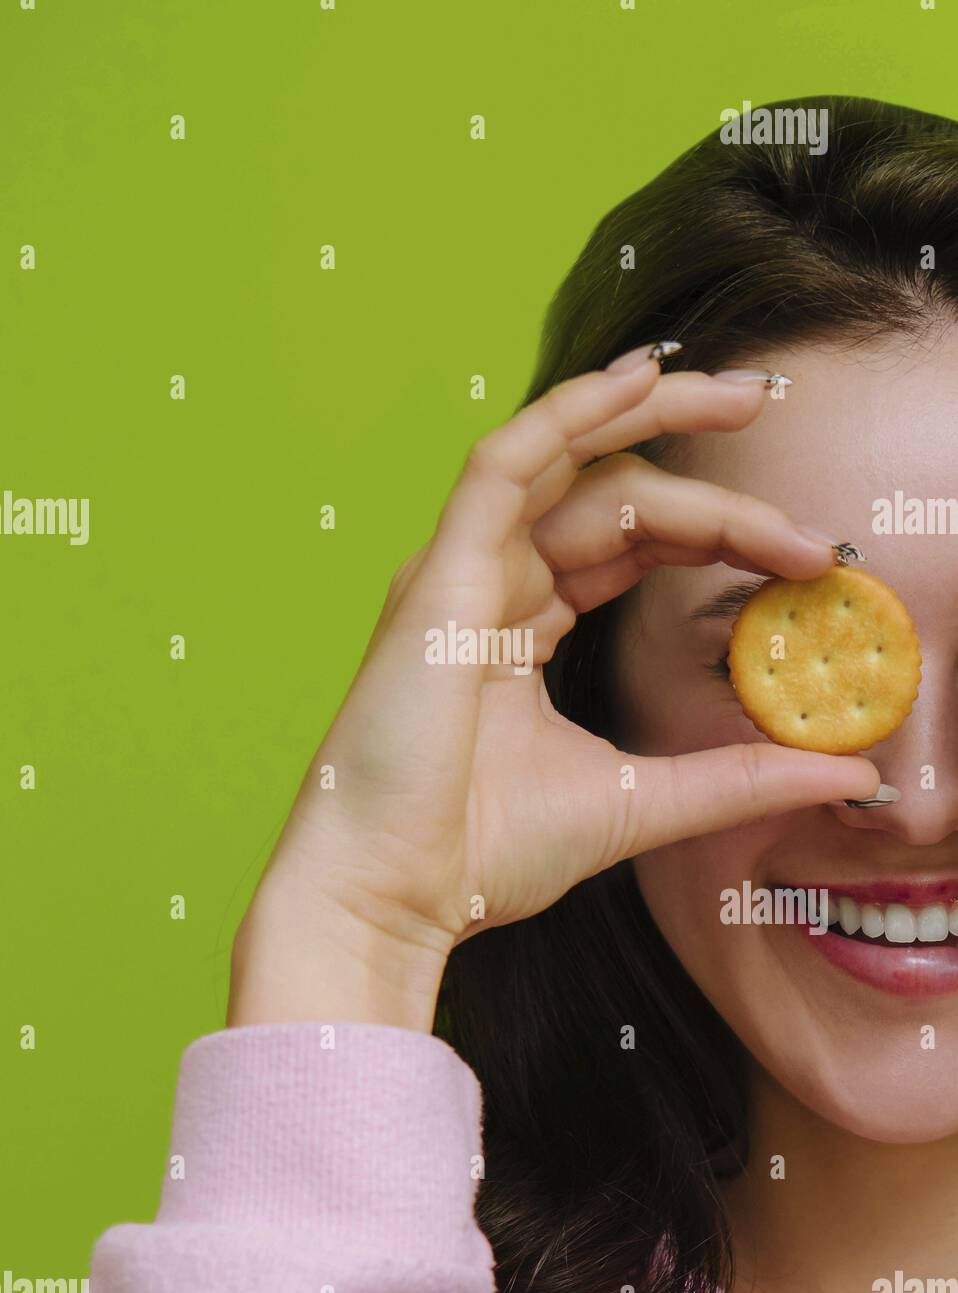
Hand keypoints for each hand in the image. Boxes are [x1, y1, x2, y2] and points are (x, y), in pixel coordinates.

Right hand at [227, 348, 880, 1029]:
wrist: (392, 894)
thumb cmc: (481, 852)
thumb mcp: (641, 801)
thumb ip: (738, 777)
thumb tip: (848, 775)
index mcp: (520, 626)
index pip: (628, 545)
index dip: (718, 534)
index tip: (808, 555)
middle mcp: (489, 584)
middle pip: (608, 495)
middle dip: (709, 474)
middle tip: (790, 463)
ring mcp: (459, 573)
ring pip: (569, 467)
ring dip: (656, 419)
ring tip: (747, 395)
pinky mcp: (439, 575)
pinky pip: (503, 465)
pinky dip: (568, 416)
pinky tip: (640, 382)